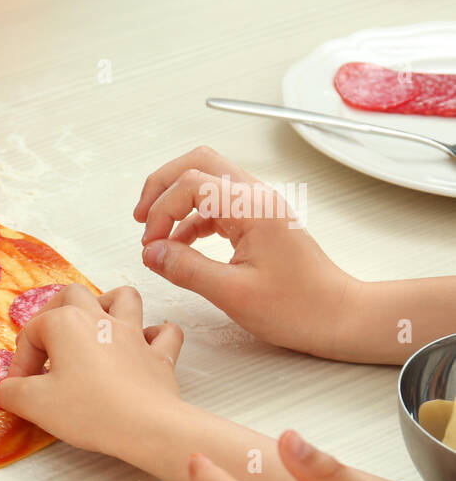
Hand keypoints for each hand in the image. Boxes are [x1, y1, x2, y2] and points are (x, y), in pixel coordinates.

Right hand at [0, 285, 183, 454]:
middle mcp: (100, 319)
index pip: (31, 333)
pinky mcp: (159, 355)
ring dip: (106, 306)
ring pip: (123, 298)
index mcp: (66, 324)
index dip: (20, 361)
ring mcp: (134, 334)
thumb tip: (6, 388)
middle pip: (72, 296)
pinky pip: (163, 333)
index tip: (19, 388)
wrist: (147, 427)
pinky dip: (153, 335)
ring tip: (94, 326)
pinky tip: (142, 346)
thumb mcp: (35, 404)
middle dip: (53, 313)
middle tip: (46, 342)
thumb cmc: (90, 411)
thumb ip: (11, 392)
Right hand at [132, 146, 359, 359]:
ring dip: (175, 201)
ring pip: (206, 181)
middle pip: (198, 164)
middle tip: (142, 218)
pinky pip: (216, 206)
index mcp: (253, 208)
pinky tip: (178, 247)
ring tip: (155, 237)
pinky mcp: (258, 222)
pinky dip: (190, 219)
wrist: (338, 316)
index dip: (161, 210)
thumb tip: (151, 253)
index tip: (149, 245)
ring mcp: (259, 207)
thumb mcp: (232, 293)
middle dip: (162, 186)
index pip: (191, 184)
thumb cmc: (297, 308)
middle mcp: (257, 198)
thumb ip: (185, 269)